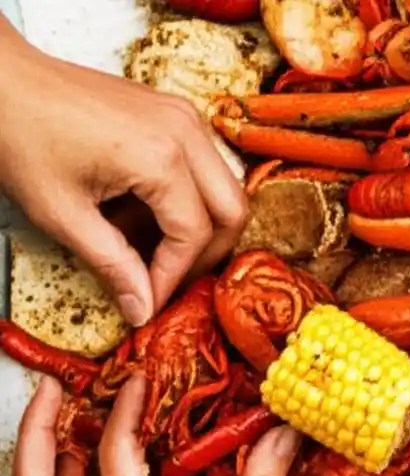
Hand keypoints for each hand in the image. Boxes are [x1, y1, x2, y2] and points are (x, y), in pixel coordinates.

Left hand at [0, 19, 247, 327]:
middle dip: (206, 255)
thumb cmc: (20, 131)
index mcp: (160, 156)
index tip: (149, 298)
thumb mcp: (61, 212)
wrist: (2, 80)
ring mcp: (184, 117)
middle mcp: (185, 131)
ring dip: (200, 226)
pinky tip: (147, 212)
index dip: (173, 275)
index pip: (193, 234)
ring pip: (227, 188)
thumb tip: (141, 306)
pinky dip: (190, 197)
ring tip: (152, 246)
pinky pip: (207, 165)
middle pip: (232, 211)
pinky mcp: (176, 113)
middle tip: (167, 278)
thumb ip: (112, 264)